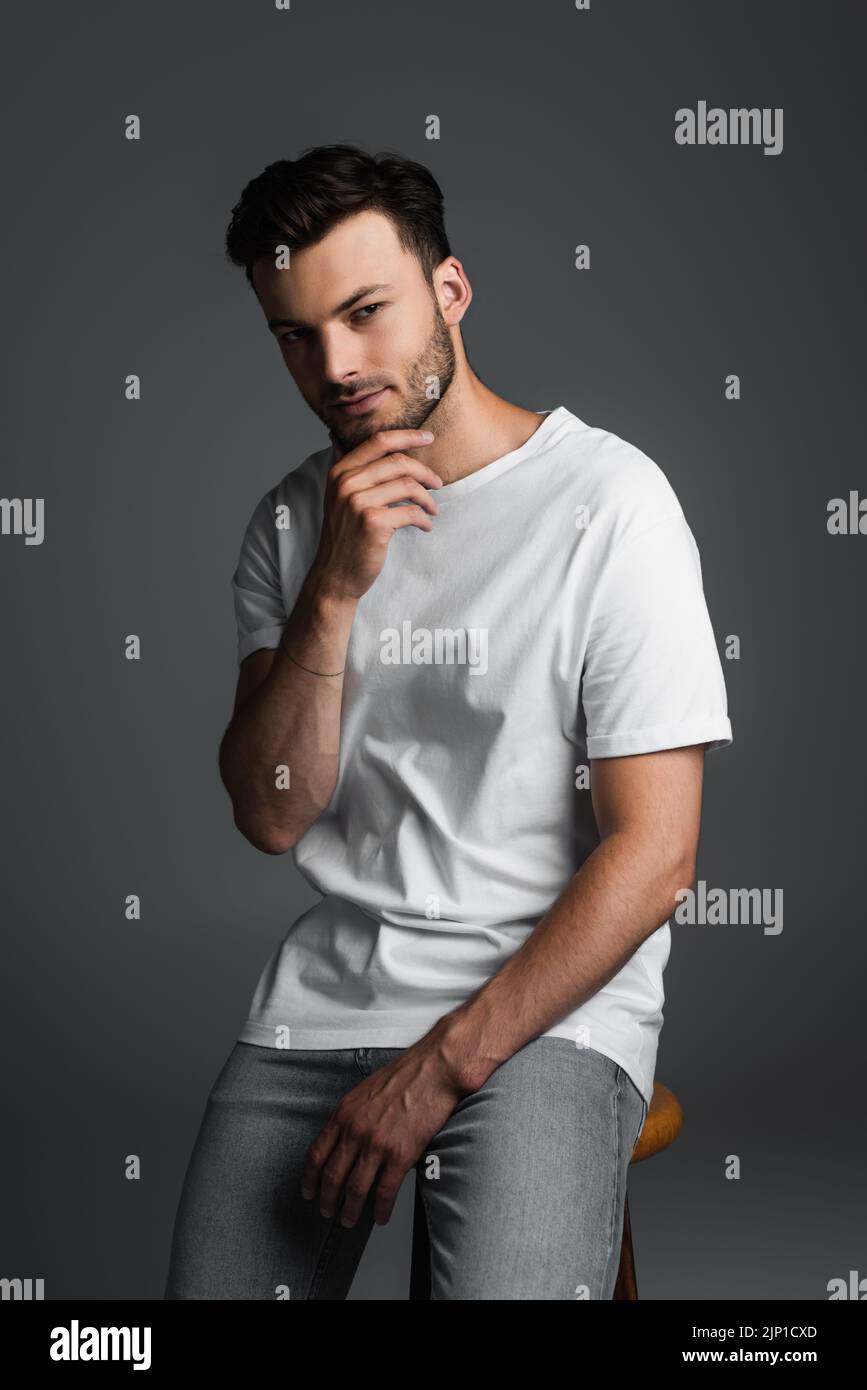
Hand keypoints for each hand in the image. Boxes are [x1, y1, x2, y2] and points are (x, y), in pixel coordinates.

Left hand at [300, 1024, 470, 1227]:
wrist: (434, 1069)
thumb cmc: (405, 1075)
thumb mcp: (364, 1091)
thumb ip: (350, 1116)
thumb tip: (342, 1139)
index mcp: (344, 1113)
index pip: (316, 1154)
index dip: (309, 1178)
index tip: (308, 1191)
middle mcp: (356, 1130)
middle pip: (332, 1176)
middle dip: (327, 1200)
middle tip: (327, 1212)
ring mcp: (377, 1144)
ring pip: (356, 1189)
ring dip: (350, 1210)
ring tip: (350, 1220)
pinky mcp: (401, 1154)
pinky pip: (385, 1191)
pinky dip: (380, 1209)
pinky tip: (380, 1216)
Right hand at [312, 427, 442, 603]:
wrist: (335, 574)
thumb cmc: (343, 535)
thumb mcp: (337, 497)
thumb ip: (344, 469)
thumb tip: (337, 436)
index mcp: (339, 472)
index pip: (378, 442)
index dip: (407, 436)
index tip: (428, 437)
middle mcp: (346, 483)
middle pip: (398, 462)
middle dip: (425, 472)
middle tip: (437, 483)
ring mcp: (358, 503)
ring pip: (408, 486)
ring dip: (428, 498)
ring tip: (433, 509)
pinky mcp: (373, 523)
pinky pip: (411, 512)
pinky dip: (424, 519)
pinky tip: (426, 526)